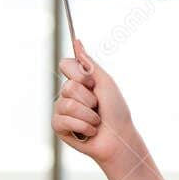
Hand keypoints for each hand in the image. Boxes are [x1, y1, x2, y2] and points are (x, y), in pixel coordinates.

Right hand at [54, 39, 143, 173]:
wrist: (119, 139)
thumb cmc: (116, 111)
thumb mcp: (105, 83)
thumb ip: (89, 64)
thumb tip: (76, 41)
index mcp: (79, 81)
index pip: (65, 65)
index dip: (78, 74)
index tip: (92, 83)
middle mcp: (68, 94)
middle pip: (68, 86)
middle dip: (88, 98)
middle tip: (98, 107)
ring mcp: (62, 110)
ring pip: (66, 104)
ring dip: (88, 115)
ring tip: (96, 122)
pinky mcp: (59, 127)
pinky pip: (63, 120)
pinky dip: (82, 126)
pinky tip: (89, 132)